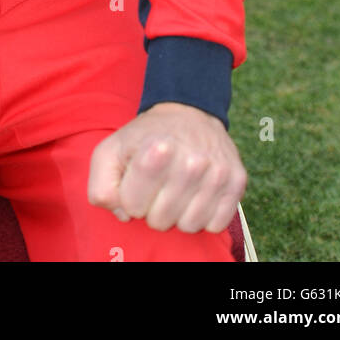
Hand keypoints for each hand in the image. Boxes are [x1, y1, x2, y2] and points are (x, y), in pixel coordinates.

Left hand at [87, 102, 246, 233]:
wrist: (189, 112)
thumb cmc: (145, 137)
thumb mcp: (110, 151)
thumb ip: (101, 187)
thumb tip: (124, 215)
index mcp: (156, 149)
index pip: (132, 207)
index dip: (130, 197)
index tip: (136, 179)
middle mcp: (192, 161)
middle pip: (160, 221)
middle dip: (153, 208)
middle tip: (157, 184)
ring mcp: (218, 172)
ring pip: (189, 227)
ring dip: (178, 214)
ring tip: (176, 188)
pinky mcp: (237, 181)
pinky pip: (215, 226)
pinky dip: (203, 216)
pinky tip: (197, 193)